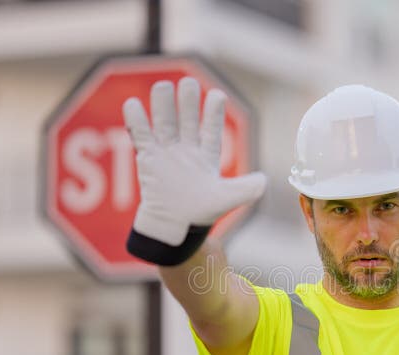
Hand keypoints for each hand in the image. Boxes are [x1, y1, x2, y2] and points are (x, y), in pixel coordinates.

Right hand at [123, 78, 266, 246]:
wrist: (174, 228)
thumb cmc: (201, 213)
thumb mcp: (227, 200)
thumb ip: (247, 189)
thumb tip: (264, 180)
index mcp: (207, 155)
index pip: (211, 129)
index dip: (213, 112)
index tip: (217, 95)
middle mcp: (187, 150)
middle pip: (187, 120)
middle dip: (188, 102)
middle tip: (188, 82)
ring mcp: (167, 152)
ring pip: (164, 123)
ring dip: (163, 105)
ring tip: (163, 86)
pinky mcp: (148, 158)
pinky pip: (141, 136)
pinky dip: (137, 121)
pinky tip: (133, 104)